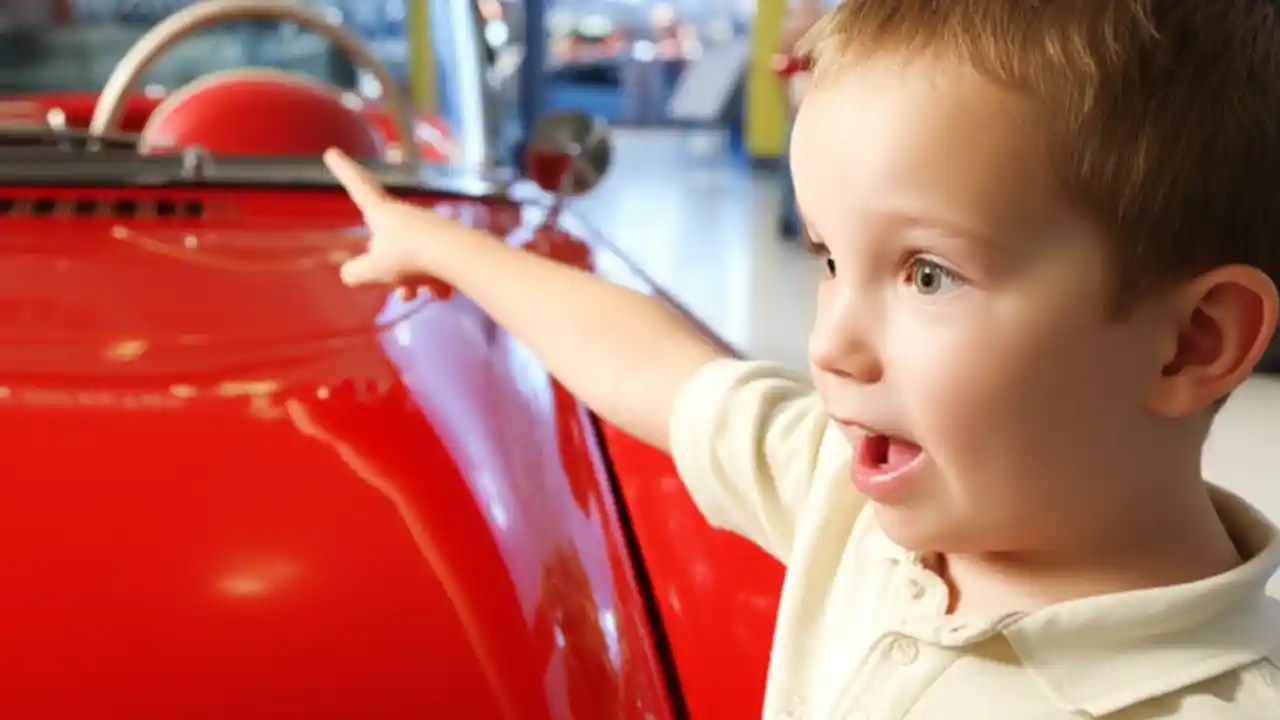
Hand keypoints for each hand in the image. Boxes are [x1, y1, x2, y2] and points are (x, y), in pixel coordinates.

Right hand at [324, 147, 453, 300]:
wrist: (458, 257)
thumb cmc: (407, 256)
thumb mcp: (371, 269)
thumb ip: (354, 272)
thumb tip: (351, 274)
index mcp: (381, 211)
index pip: (357, 186)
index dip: (344, 170)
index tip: (332, 152)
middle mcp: (404, 215)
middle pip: (385, 238)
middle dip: (384, 265)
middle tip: (389, 278)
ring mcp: (427, 227)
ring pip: (409, 258)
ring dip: (409, 280)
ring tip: (412, 294)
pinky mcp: (448, 242)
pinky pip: (433, 265)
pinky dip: (433, 281)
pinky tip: (440, 293)